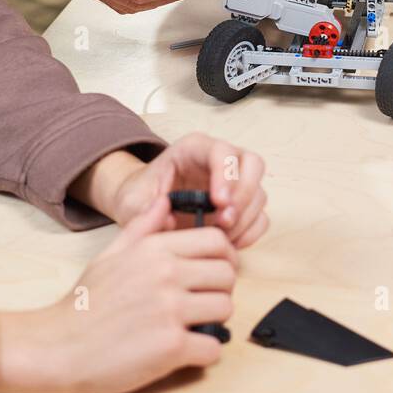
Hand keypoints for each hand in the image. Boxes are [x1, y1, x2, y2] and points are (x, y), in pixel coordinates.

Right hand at [0, 189, 237, 392]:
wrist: (56, 347)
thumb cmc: (83, 304)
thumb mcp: (110, 255)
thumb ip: (142, 227)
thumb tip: (165, 201)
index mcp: (154, 249)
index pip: (216, 240)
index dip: (222, 257)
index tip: (212, 273)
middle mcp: (166, 274)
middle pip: (228, 274)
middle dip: (220, 290)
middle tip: (201, 304)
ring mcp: (171, 311)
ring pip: (225, 309)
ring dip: (214, 322)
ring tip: (191, 328)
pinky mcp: (172, 348)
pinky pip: (214, 347)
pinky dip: (204, 353)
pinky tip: (184, 353)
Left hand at [72, 133, 268, 248]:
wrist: (143, 207)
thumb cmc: (140, 197)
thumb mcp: (133, 200)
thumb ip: (146, 209)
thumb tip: (171, 220)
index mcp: (193, 149)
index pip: (222, 151)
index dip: (226, 174)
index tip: (219, 202)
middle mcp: (220, 161)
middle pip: (253, 164)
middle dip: (244, 195)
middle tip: (225, 221)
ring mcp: (234, 183)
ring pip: (259, 192)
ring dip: (245, 218)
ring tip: (221, 237)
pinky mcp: (240, 206)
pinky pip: (260, 217)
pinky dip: (249, 232)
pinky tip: (229, 243)